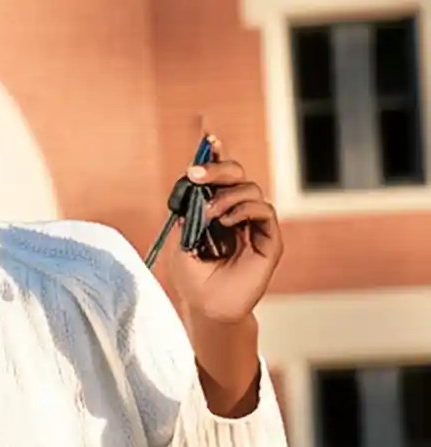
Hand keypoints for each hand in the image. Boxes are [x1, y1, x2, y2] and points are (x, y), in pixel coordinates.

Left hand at [165, 135, 284, 325]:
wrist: (207, 306)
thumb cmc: (192, 277)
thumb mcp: (179, 240)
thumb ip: (186, 213)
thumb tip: (190, 188)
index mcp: (216, 209)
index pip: (221, 176)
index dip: (217, 156)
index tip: (209, 140)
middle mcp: (237, 212)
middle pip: (237, 175)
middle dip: (218, 168)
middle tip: (196, 174)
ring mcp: (254, 224)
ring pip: (250, 189)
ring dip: (227, 196)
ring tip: (210, 214)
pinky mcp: (269, 239)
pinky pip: (263, 210)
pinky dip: (244, 209)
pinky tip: (227, 222)